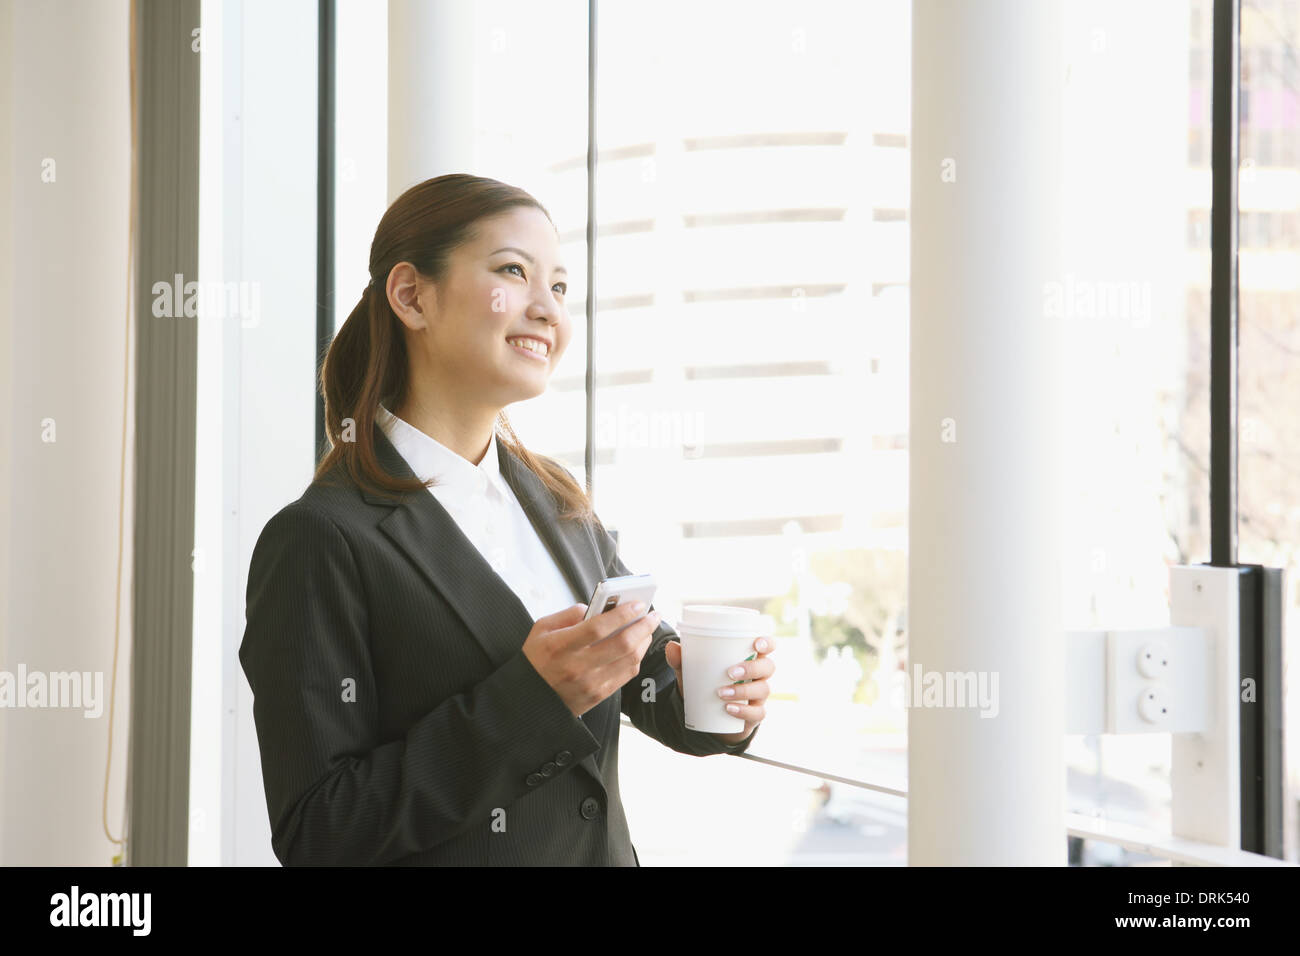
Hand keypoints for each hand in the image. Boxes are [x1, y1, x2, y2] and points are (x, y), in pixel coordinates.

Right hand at [522, 602, 660, 717]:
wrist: (529, 698)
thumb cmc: (536, 660)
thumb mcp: (541, 629)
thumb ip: (568, 614)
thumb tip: (595, 608)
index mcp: (560, 646)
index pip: (598, 627)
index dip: (622, 614)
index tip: (638, 604)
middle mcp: (577, 667)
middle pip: (622, 644)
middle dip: (643, 626)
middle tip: (652, 615)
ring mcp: (590, 684)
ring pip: (629, 660)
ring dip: (644, 642)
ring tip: (647, 629)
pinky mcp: (598, 696)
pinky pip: (626, 675)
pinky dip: (636, 658)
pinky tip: (637, 647)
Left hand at [664, 636, 774, 745]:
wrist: (711, 717)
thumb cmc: (708, 685)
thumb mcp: (694, 673)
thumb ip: (682, 660)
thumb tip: (671, 647)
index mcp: (750, 657)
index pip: (768, 646)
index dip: (767, 643)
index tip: (756, 644)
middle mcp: (759, 675)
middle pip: (768, 667)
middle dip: (752, 668)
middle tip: (730, 672)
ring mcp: (759, 696)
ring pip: (763, 689)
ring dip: (743, 690)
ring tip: (721, 693)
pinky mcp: (755, 714)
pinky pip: (757, 713)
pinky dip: (743, 711)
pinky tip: (729, 709)